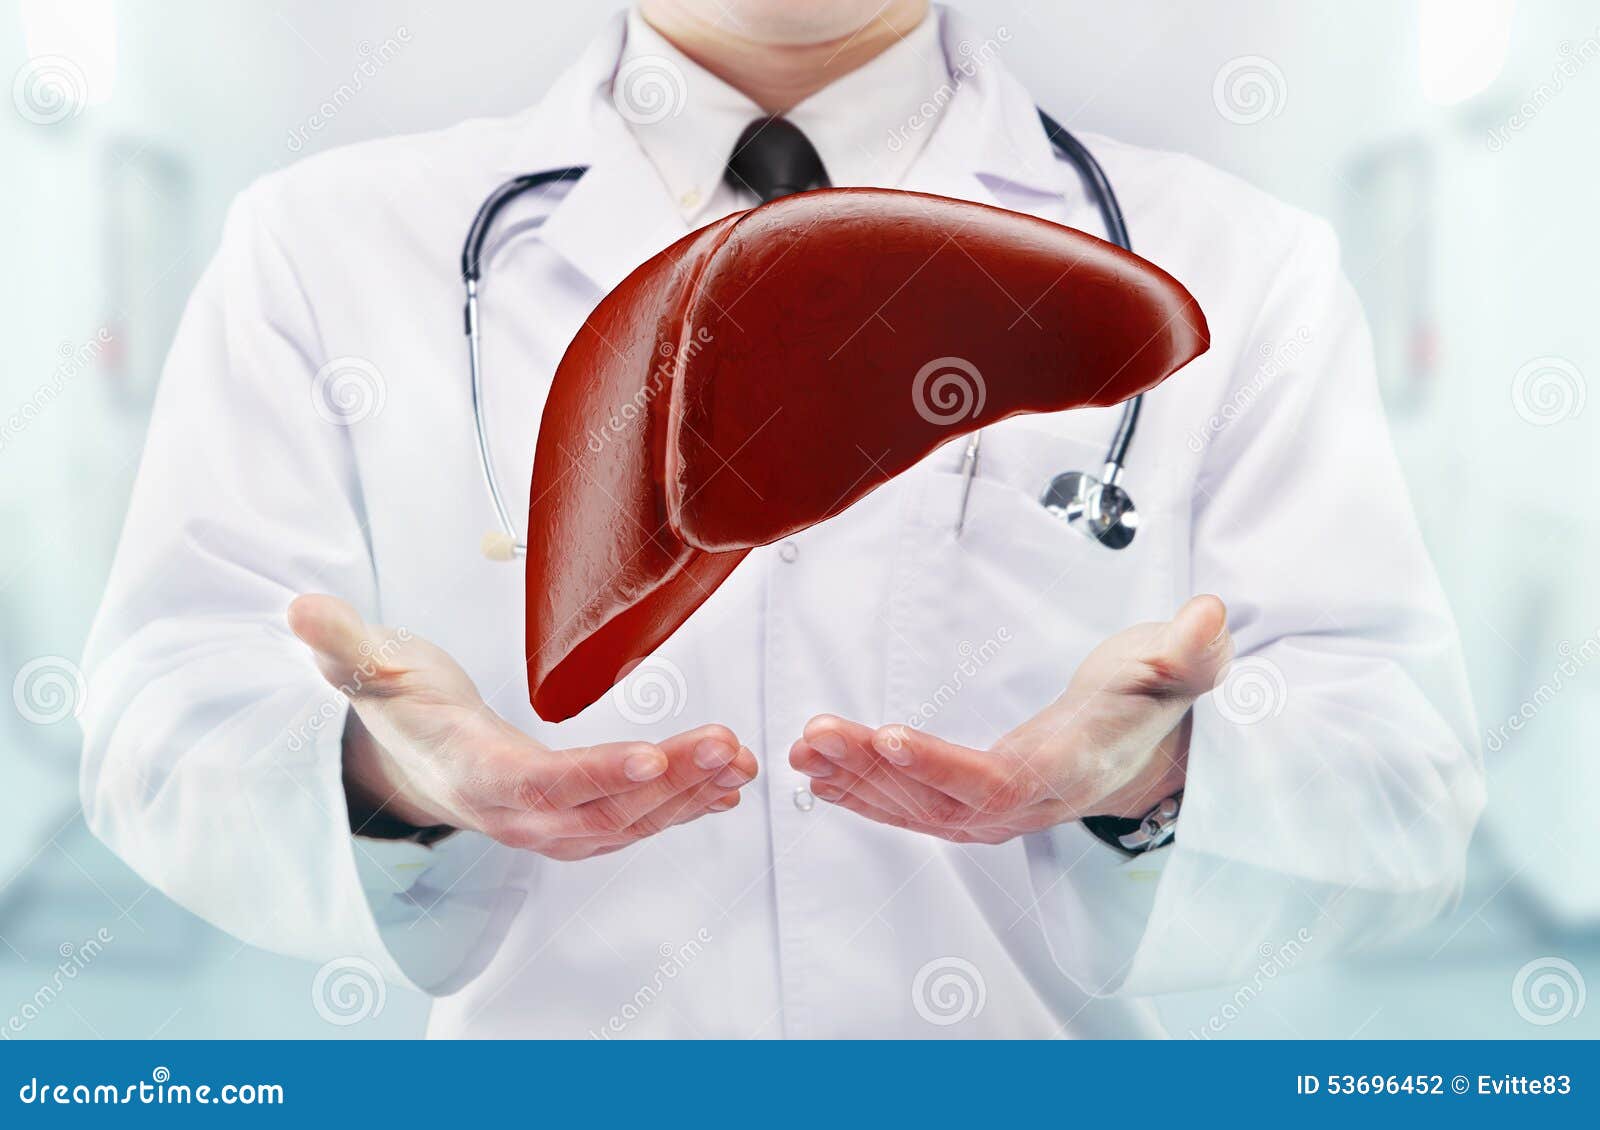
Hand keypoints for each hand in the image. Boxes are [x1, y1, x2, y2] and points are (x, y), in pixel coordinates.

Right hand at [288, 594, 756, 860]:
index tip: (651, 757)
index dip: (594, 776)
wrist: (406, 757)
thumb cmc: (399, 707)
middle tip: (727, 746)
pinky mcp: (571, 818)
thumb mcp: (367, 669)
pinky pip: (631, 823)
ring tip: (740, 762)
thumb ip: (343, 645)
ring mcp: (547, 823)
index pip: (539, 783)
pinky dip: (680, 806)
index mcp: (472, 774)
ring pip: (625, 822)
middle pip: (599, 810)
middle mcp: (516, 812)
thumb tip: (301, 611)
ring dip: (688, 796)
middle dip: (669, 783)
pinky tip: (723, 787)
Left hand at [788, 595, 1232, 843]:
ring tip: (803, 747)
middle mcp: (1025, 804)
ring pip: (915, 807)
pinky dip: (862, 793)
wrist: (1142, 749)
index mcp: (1068, 771)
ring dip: (855, 779)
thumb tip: (1208, 615)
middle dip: (874, 770)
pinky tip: (818, 775)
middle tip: (818, 733)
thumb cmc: (1147, 701)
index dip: (946, 767)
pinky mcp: (970, 804)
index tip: (892, 738)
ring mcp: (994, 811)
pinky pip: (910, 809)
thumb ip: (1189, 651)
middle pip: (940, 800)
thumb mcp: (1175, 668)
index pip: (1000, 781)